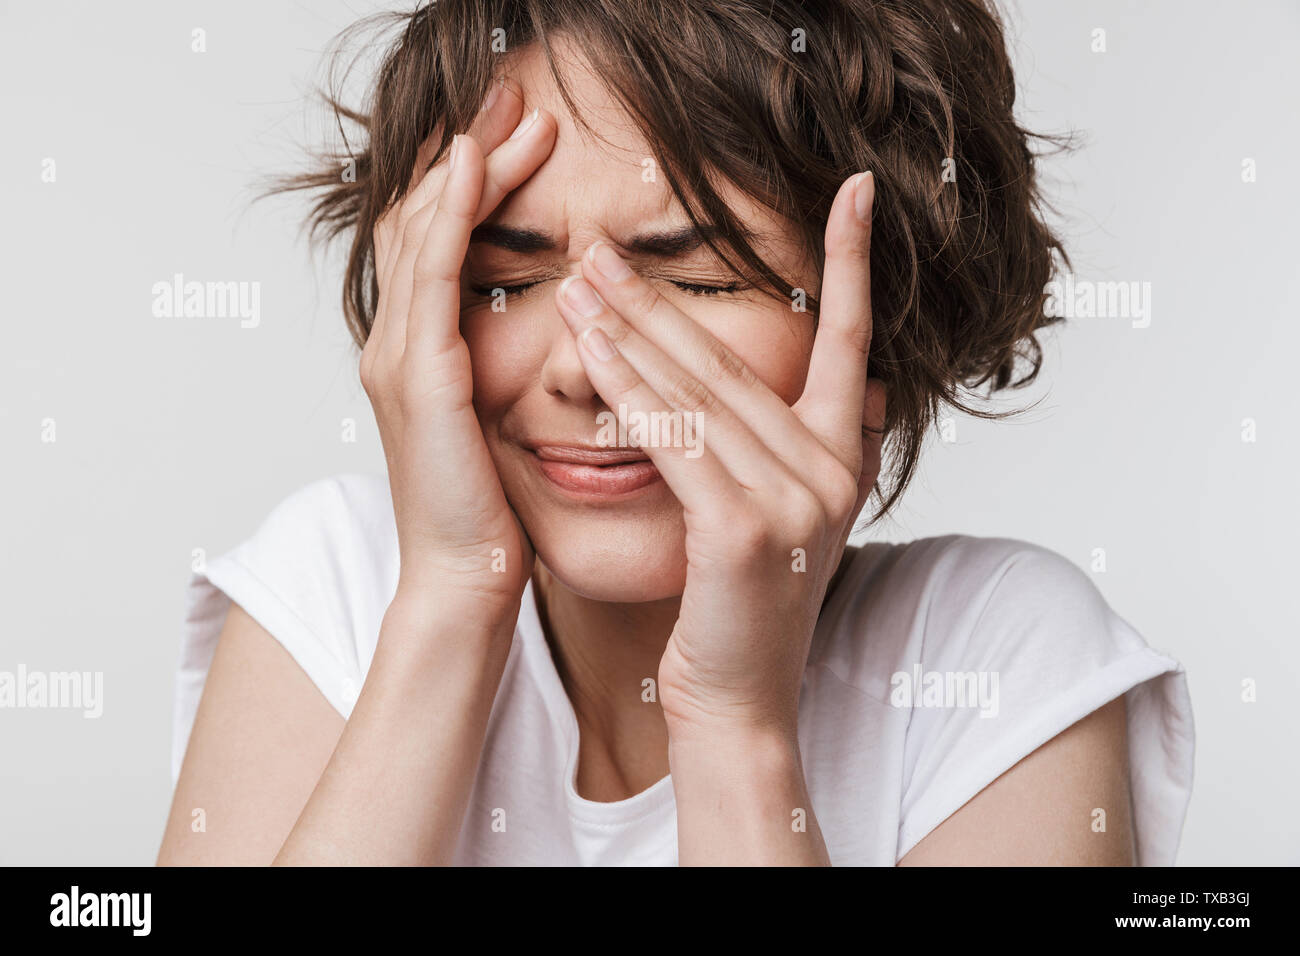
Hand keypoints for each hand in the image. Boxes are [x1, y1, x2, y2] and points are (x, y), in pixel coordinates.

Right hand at [365, 82, 556, 613]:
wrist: (466, 581)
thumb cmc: (490, 517)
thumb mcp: (498, 430)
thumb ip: (502, 377)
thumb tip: (557, 340)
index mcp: (419, 356)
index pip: (438, 244)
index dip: (469, 185)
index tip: (514, 136)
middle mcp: (397, 346)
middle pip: (424, 221)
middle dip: (468, 156)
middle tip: (512, 100)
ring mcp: (399, 358)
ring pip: (423, 232)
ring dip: (464, 167)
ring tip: (507, 115)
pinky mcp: (420, 379)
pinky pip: (431, 275)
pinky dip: (450, 215)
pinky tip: (473, 168)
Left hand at [551, 172, 884, 739]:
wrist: (740, 704)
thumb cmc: (740, 609)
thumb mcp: (769, 514)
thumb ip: (768, 444)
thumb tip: (744, 379)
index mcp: (843, 457)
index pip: (853, 340)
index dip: (854, 262)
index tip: (853, 189)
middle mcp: (831, 469)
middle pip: (736, 360)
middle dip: (661, 299)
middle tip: (603, 248)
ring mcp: (794, 499)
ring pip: (699, 392)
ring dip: (631, 331)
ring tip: (578, 282)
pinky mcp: (744, 529)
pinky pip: (675, 441)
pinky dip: (629, 392)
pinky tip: (590, 352)